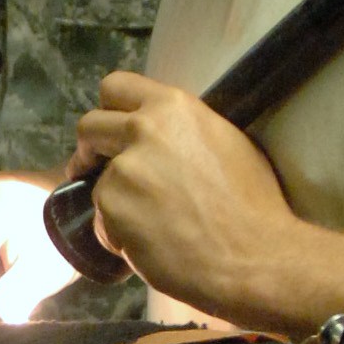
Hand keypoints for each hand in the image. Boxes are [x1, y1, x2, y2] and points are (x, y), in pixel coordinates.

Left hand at [72, 75, 343, 335]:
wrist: (254, 256)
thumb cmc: (252, 205)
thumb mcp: (226, 142)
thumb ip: (184, 130)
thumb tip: (162, 134)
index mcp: (173, 106)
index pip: (115, 86)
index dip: (108, 112)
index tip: (110, 133)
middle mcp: (143, 129)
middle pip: (89, 127)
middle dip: (90, 151)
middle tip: (100, 173)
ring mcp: (124, 169)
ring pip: (97, 182)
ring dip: (114, 203)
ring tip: (152, 226)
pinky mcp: (112, 208)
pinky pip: (101, 221)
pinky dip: (117, 235)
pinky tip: (151, 246)